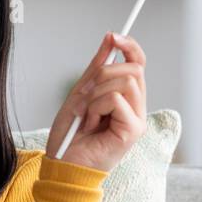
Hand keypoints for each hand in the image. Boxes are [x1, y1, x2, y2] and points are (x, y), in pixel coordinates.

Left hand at [46, 32, 147, 172]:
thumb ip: (96, 68)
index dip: (129, 46)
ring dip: (96, 94)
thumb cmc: (70, 136)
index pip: (138, 64)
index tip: (113, 36)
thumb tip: (110, 40)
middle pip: (133, 69)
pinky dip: (95, 107)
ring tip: (87, 115)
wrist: (63, 165)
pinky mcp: (133, 131)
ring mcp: (137, 120)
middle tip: (85, 95)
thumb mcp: (80, 94)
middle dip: (103, 74)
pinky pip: (115, 99)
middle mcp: (136, 108)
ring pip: (125, 81)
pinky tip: (90, 124)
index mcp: (126, 99)